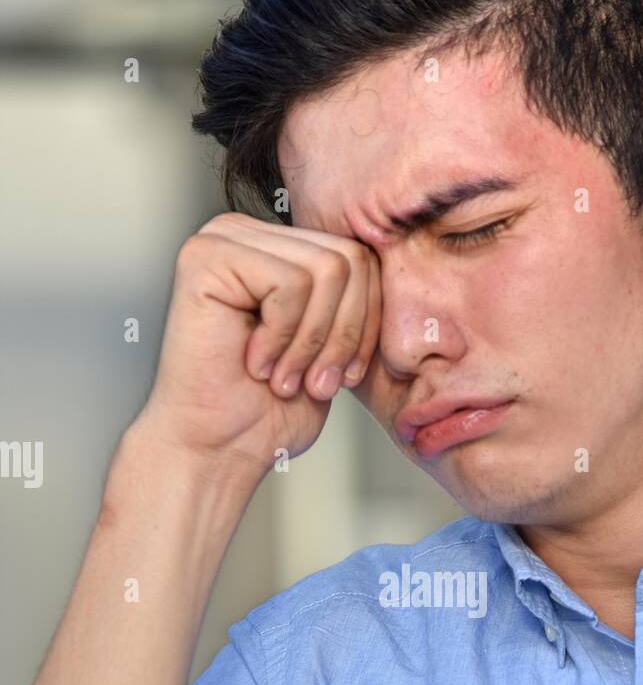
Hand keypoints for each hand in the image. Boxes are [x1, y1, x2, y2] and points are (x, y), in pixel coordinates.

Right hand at [139, 211, 381, 482]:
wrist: (218, 451)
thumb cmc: (266, 410)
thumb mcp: (331, 349)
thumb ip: (352, 300)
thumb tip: (395, 267)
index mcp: (276, 249)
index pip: (360, 258)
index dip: (366, 324)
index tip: (341, 376)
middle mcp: (247, 234)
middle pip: (350, 259)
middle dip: (344, 334)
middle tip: (314, 383)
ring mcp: (222, 238)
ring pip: (328, 270)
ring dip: (315, 342)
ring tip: (285, 378)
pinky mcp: (206, 257)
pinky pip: (291, 283)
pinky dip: (284, 338)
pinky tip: (255, 365)